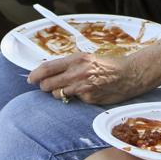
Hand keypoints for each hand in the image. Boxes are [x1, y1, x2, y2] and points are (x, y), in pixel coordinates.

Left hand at [27, 50, 152, 105]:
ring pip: (58, 94)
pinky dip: (76, 98)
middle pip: (48, 84)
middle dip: (45, 87)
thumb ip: (70, 65)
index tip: (30, 79)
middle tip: (47, 87)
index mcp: (77, 59)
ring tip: (69, 90)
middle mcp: (78, 72)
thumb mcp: (88, 59)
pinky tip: (86, 93)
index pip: (48, 67)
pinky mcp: (89, 98)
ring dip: (59, 94)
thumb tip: (51, 72)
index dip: (35, 74)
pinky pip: (74, 101)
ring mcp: (83, 86)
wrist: (130, 74)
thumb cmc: (109, 66)